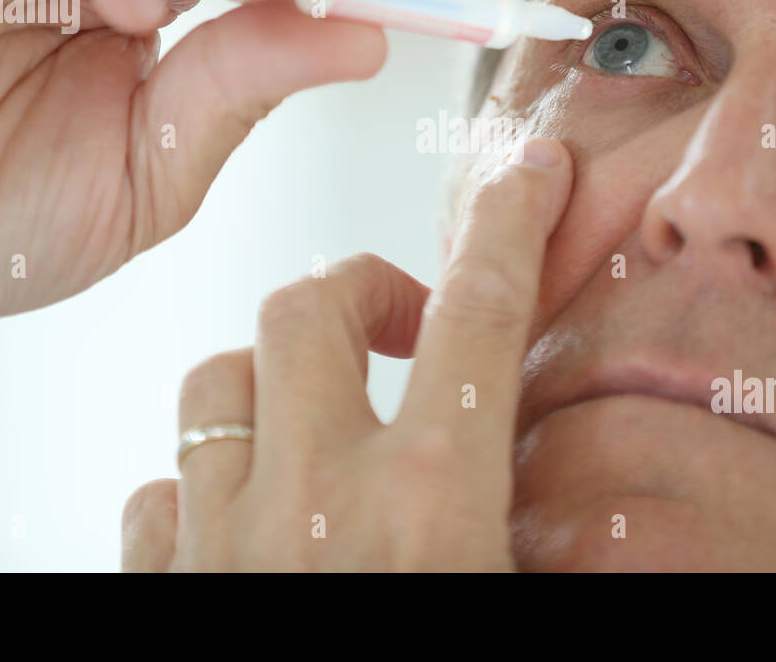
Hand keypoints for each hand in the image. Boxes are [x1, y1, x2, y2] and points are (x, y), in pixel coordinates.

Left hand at [121, 138, 573, 570]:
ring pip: (217, 386)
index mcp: (431, 510)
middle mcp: (315, 508)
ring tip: (313, 414)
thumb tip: (616, 511)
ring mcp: (221, 546)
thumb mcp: (521, 597)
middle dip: (358, 289)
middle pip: (310, 309)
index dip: (507, 225)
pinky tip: (243, 510)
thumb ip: (567, 536)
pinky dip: (202, 481)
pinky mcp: (158, 588)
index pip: (480, 315)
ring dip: (269, 379)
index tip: (526, 177)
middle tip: (398, 321)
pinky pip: (159, 496)